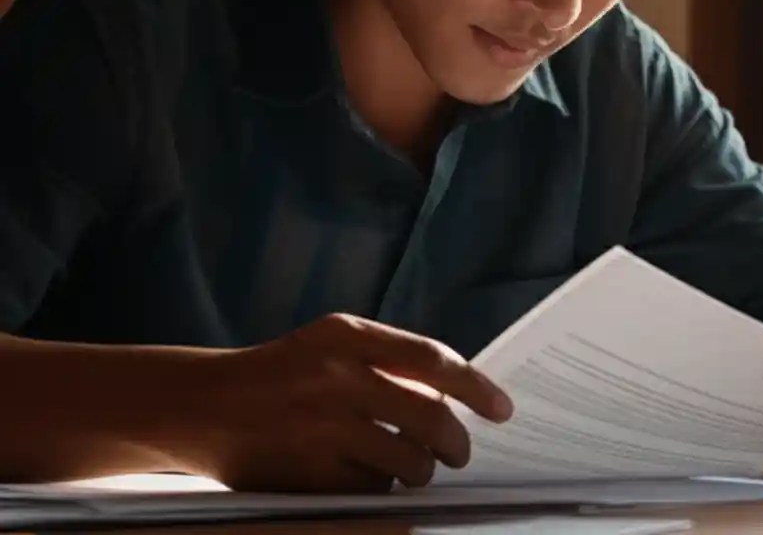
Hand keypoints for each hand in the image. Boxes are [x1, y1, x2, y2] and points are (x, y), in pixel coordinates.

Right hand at [182, 314, 511, 492]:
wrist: (199, 406)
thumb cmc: (281, 374)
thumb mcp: (329, 344)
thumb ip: (387, 359)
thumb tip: (458, 395)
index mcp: (345, 336)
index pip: (431, 360)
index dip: (475, 387)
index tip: (501, 409)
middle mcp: (334, 377)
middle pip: (430, 417)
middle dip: (456, 443)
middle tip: (459, 453)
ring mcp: (320, 428)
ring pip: (408, 460)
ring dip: (420, 469)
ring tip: (413, 466)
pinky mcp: (308, 473)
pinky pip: (372, 488)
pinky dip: (379, 486)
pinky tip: (364, 475)